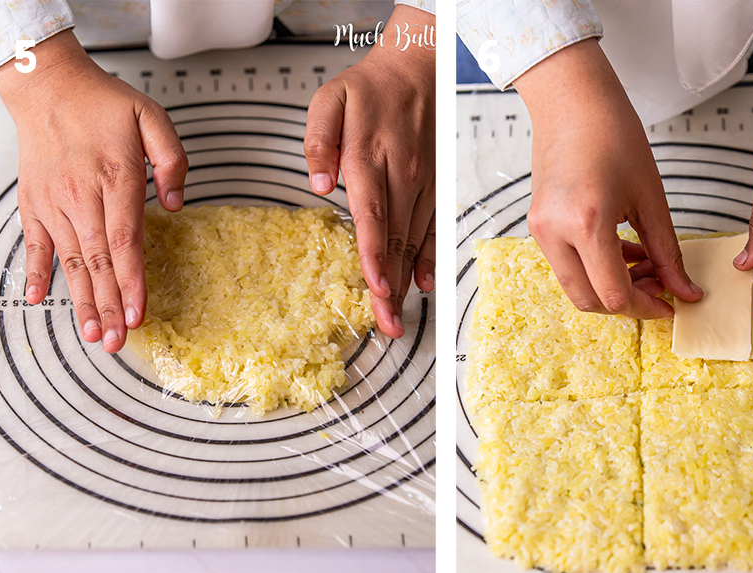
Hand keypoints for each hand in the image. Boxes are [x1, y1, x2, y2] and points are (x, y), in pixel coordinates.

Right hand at [0, 30, 187, 351]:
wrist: (46, 82)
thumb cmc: (100, 102)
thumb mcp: (150, 116)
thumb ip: (172, 159)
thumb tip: (176, 203)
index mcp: (114, 178)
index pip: (125, 241)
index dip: (131, 282)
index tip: (137, 314)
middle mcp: (81, 195)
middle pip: (98, 261)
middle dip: (109, 305)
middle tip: (116, 341)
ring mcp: (55, 203)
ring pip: (71, 261)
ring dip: (82, 300)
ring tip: (92, 333)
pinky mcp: (36, 204)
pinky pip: (37, 244)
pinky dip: (38, 273)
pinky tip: (40, 299)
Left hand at [304, 5, 434, 338]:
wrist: (419, 67)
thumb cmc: (370, 88)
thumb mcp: (330, 98)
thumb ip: (320, 138)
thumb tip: (319, 181)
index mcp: (369, 156)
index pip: (372, 215)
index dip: (374, 255)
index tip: (377, 287)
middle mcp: (400, 175)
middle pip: (394, 241)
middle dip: (390, 289)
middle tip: (387, 326)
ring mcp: (421, 184)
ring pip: (413, 242)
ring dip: (406, 283)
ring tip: (398, 319)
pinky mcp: (433, 188)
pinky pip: (432, 231)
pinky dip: (428, 260)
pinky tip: (423, 286)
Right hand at [514, 38, 701, 317]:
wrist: (571, 101)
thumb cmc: (612, 133)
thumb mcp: (650, 197)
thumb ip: (668, 251)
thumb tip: (685, 291)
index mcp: (587, 223)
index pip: (614, 294)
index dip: (645, 307)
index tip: (669, 305)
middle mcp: (556, 233)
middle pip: (590, 300)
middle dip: (627, 303)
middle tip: (659, 289)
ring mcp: (541, 233)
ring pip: (577, 288)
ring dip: (611, 287)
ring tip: (646, 267)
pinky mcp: (538, 228)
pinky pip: (568, 266)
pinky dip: (597, 269)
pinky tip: (625, 253)